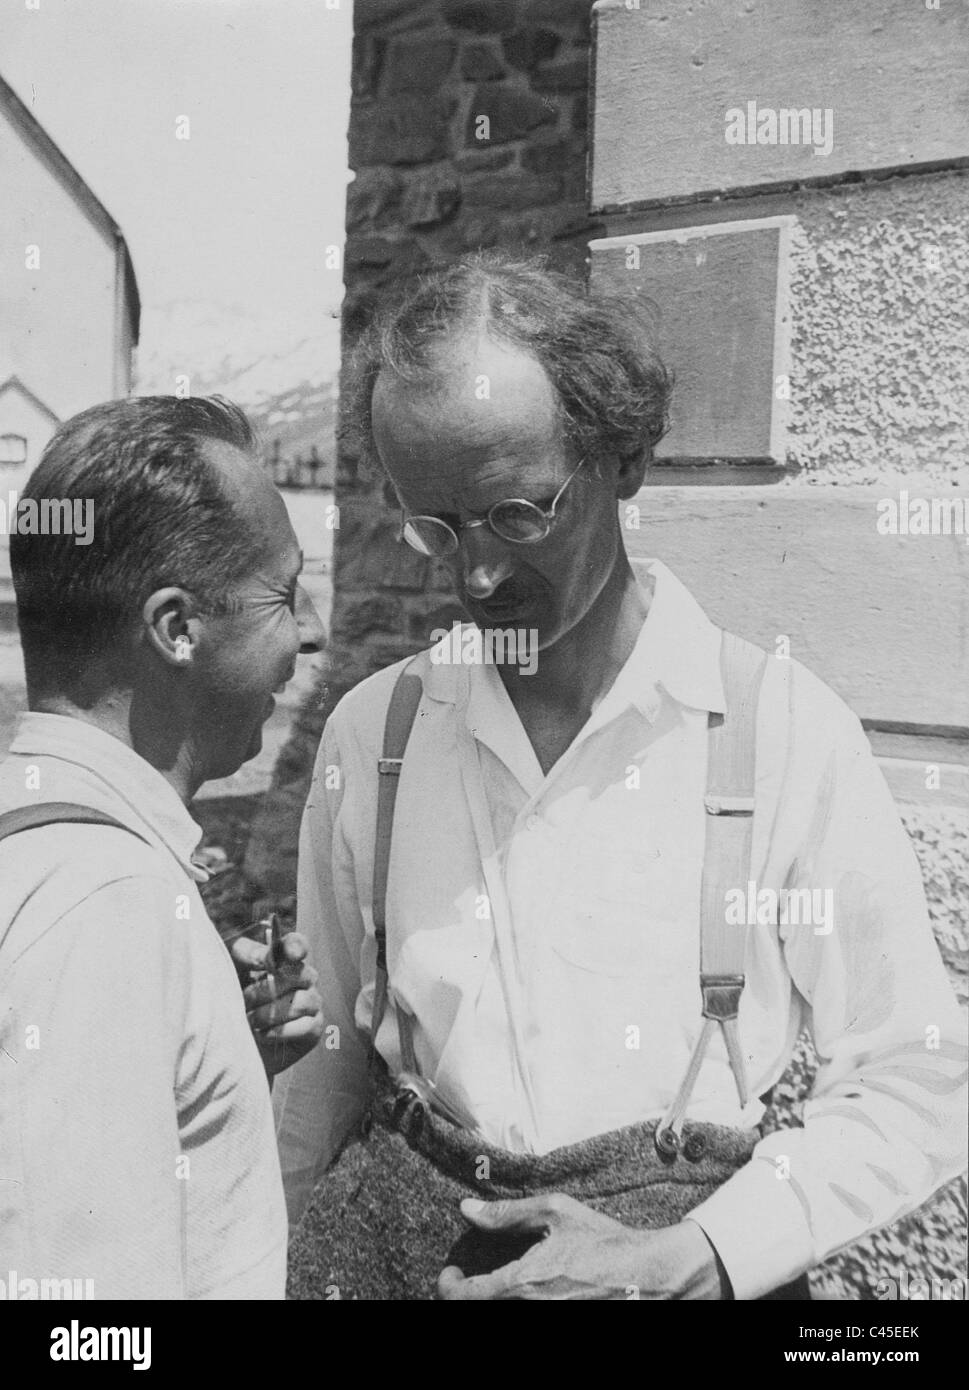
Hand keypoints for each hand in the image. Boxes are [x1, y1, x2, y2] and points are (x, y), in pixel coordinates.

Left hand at [230, 930, 323, 1078]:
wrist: (233, 1043)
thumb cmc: (232, 1000)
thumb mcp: (231, 971)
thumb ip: (245, 955)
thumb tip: (262, 957)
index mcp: (283, 958)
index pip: (296, 944)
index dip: (295, 946)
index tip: (290, 953)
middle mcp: (303, 977)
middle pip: (300, 974)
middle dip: (266, 990)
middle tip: (244, 1000)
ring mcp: (311, 1002)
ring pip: (302, 1002)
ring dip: (271, 1013)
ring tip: (249, 1020)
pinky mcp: (313, 1028)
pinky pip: (307, 1027)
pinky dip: (281, 1032)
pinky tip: (262, 1034)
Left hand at [437, 1194, 724, 1300]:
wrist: (648, 1277)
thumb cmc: (603, 1242)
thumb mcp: (555, 1213)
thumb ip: (506, 1213)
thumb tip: (467, 1208)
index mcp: (522, 1285)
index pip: (461, 1297)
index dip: (447, 1284)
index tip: (452, 1272)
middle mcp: (529, 1311)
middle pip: (473, 1310)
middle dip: (464, 1296)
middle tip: (467, 1281)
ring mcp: (543, 1322)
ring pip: (496, 1315)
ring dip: (487, 1301)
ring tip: (492, 1288)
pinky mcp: (559, 1322)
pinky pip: (520, 1319)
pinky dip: (510, 1305)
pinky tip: (519, 1293)